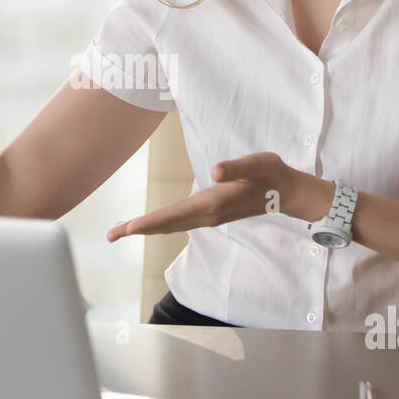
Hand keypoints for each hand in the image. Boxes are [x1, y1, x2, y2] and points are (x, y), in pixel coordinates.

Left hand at [107, 151, 316, 241]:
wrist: (288, 192)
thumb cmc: (271, 173)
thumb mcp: (256, 164)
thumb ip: (236, 167)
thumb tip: (215, 171)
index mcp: (212, 204)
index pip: (174, 215)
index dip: (149, 221)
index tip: (126, 229)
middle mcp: (207, 215)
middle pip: (166, 224)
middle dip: (137, 229)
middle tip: (110, 234)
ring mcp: (209, 217)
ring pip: (171, 225)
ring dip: (147, 227)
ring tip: (122, 229)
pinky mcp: (212, 213)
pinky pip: (179, 221)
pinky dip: (161, 223)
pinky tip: (152, 222)